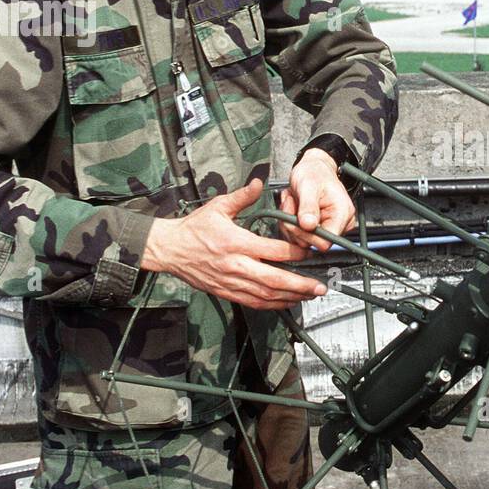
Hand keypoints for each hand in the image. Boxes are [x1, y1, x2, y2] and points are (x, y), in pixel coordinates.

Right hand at [142, 178, 324, 309]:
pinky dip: (272, 305)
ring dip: (290, 297)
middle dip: (299, 284)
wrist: (169, 249)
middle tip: (319, 286)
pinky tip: (287, 302)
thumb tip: (259, 183)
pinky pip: (252, 302)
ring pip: (265, 295)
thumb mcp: (218, 206)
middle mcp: (235, 265)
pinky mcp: (225, 292)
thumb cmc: (194, 227)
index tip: (310, 253)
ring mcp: (230, 281)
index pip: (272, 251)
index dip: (295, 254)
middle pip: (273, 279)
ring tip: (309, 296)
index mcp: (236, 242)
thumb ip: (242, 196)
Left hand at [279, 148, 356, 251]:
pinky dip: (291, 223)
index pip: (325, 241)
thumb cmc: (314, 173)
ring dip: (290, 222)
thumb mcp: (308, 185)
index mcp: (342, 214)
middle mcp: (339, 224)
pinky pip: (299, 236)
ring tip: (293, 202)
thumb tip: (308, 225)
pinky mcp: (318, 229)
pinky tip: (293, 208)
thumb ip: (308, 206)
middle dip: (295, 225)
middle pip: (311, 242)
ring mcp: (328, 228)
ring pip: (302, 240)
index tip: (295, 218)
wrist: (314, 168)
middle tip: (291, 203)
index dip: (306, 234)